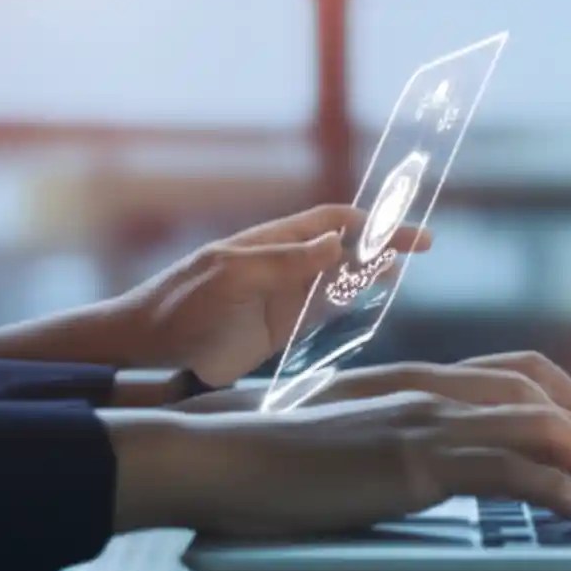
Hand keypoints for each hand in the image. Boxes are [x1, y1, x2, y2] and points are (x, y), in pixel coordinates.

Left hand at [113, 204, 431, 386]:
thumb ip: (283, 261)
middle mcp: (284, 266)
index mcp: (271, 242)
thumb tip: (335, 242)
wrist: (148, 350)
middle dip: (382, 244)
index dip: (369, 221)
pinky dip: (350, 306)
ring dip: (371, 275)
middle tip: (422, 246)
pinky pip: (324, 314)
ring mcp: (285, 299)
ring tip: (399, 272)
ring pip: (340, 281)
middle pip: (344, 248)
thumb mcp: (230, 275)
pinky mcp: (281, 332)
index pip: (331, 222)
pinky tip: (371, 301)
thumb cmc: (180, 304)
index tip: (403, 229)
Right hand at [169, 351, 570, 450]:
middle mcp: (432, 387)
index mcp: (419, 378)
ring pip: (541, 427)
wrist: (224, 453)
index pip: (517, 370)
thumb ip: (400, 429)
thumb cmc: (277, 451)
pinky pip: (512, 471)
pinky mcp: (416, 459)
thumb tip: (435, 455)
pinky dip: (562, 493)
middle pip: (542, 393)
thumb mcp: (352, 428)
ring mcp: (426, 419)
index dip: (569, 399)